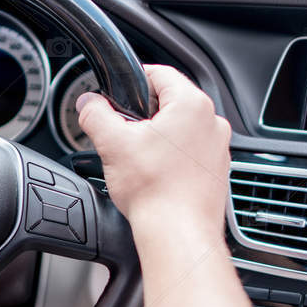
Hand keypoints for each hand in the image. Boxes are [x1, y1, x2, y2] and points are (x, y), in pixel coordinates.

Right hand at [75, 65, 230, 240]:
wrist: (178, 233)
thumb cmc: (154, 190)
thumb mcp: (112, 144)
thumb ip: (95, 115)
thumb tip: (87, 103)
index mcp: (191, 105)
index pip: (162, 73)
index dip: (136, 78)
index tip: (121, 90)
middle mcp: (213, 122)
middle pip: (173, 103)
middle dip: (146, 114)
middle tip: (123, 131)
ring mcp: (219, 149)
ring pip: (183, 130)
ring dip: (161, 138)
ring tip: (138, 157)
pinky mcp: (217, 173)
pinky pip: (193, 154)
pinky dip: (174, 159)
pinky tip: (155, 176)